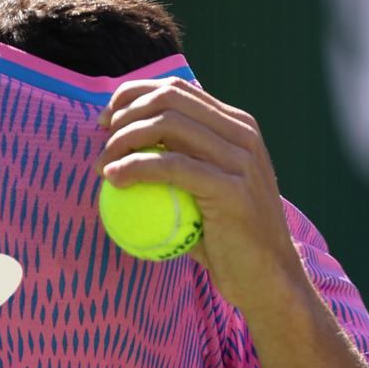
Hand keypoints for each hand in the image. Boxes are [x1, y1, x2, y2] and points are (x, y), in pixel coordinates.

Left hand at [94, 77, 305, 314]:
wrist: (267, 278)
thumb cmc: (225, 239)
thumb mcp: (201, 189)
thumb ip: (174, 162)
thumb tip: (117, 146)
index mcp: (235, 125)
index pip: (175, 88)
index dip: (132, 96)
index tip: (105, 122)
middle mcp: (242, 133)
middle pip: (167, 99)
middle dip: (123, 115)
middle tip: (101, 148)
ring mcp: (241, 159)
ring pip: (166, 125)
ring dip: (123, 141)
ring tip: (102, 168)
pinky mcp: (232, 188)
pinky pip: (172, 166)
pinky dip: (135, 167)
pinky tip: (114, 180)